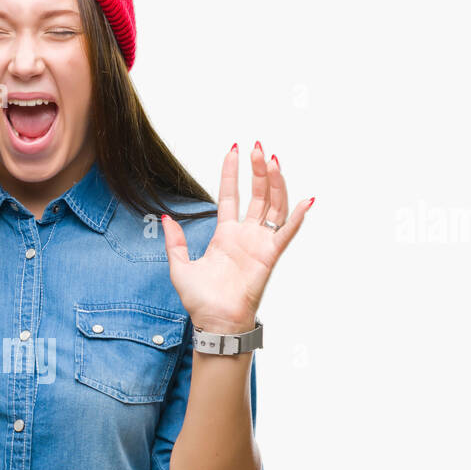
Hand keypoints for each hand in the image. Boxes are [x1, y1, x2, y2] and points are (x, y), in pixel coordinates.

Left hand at [161, 141, 313, 332]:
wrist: (214, 322)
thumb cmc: (200, 301)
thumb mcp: (179, 266)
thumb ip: (175, 241)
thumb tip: (166, 217)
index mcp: (225, 236)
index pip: (231, 196)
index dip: (232, 174)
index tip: (234, 150)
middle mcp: (246, 236)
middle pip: (257, 195)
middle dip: (257, 171)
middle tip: (258, 147)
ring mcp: (259, 245)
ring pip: (273, 207)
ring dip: (275, 184)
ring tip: (272, 161)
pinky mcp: (269, 257)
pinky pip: (286, 234)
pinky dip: (296, 218)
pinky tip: (305, 200)